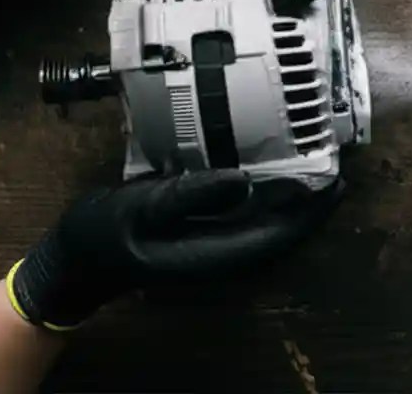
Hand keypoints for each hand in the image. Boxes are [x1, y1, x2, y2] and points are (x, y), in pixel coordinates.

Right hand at [8, 170, 341, 329]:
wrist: (75, 256)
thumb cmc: (104, 235)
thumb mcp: (141, 207)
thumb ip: (190, 196)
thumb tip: (243, 183)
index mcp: (213, 256)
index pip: (278, 237)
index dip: (312, 211)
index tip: (336, 180)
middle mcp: (223, 254)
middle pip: (282, 230)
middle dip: (311, 199)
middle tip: (334, 157)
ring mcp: (215, 245)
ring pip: (269, 222)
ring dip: (292, 193)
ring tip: (313, 155)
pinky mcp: (207, 231)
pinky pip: (249, 213)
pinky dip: (266, 190)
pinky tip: (270, 164)